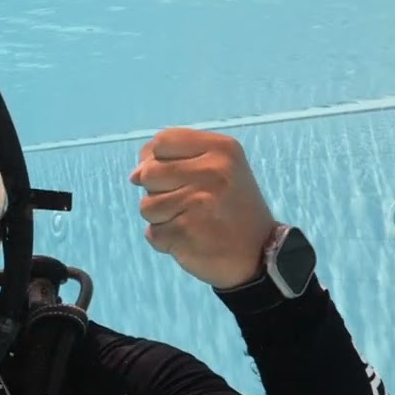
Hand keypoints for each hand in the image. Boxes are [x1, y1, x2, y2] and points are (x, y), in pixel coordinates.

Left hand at [128, 127, 276, 288]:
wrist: (260, 253)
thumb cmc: (232, 206)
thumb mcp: (217, 168)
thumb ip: (173, 161)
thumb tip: (134, 174)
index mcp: (220, 149)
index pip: (162, 141)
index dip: (155, 159)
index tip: (173, 175)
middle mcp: (211, 171)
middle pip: (149, 173)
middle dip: (158, 191)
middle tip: (188, 202)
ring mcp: (197, 202)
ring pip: (146, 205)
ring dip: (161, 218)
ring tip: (190, 220)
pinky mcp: (185, 231)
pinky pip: (153, 233)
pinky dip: (166, 240)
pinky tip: (190, 238)